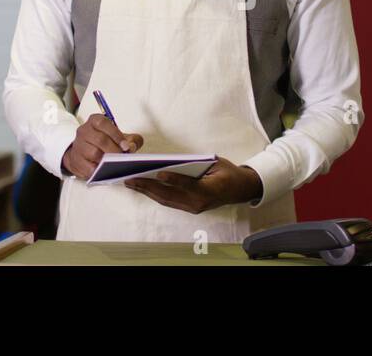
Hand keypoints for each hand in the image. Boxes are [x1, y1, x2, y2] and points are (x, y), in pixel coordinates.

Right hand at [62, 114, 143, 179]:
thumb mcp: (118, 136)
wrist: (83, 151)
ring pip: (93, 153)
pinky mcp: (76, 160)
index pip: (103, 123)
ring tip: (115, 164)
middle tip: (122, 157)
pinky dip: (98, 170)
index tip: (126, 146)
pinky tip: (105, 171)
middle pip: (99, 139)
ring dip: (106, 160)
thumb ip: (131, 139)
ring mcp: (79, 145)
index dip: (116, 134)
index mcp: (95, 121)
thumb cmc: (102, 142)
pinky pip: (88, 166)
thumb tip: (132, 146)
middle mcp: (85, 131)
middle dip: (114, 150)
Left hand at [124, 156, 262, 213]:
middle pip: (170, 195)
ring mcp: (193, 207)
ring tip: (131, 183)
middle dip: (148, 187)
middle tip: (131, 179)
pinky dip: (154, 194)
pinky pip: (169, 201)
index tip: (158, 174)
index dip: (174, 180)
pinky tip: (143, 188)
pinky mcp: (189, 208)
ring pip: (166, 200)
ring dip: (147, 192)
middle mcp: (199, 202)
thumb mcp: (216, 163)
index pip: (188, 185)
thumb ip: (197, 164)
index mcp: (209, 189)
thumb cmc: (227, 173)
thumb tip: (173, 163)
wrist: (239, 189)